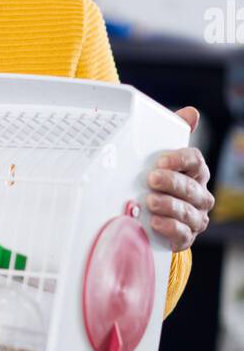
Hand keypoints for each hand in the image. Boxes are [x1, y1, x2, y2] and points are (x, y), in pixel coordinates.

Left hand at [145, 106, 213, 250]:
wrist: (152, 218)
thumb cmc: (159, 182)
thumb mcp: (162, 158)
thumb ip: (175, 134)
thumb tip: (191, 113)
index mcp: (196, 172)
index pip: (195, 161)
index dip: (180, 160)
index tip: (161, 161)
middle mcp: (200, 195)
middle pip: (190, 187)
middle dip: (171, 182)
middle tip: (152, 179)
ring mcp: (195, 217)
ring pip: (188, 211)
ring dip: (169, 205)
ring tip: (150, 202)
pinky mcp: (186, 237)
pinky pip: (182, 233)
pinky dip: (169, 227)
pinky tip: (155, 222)